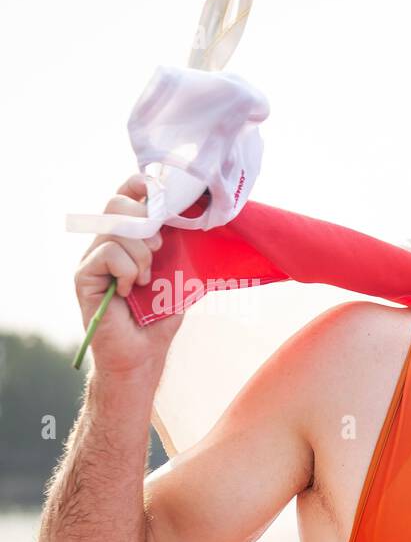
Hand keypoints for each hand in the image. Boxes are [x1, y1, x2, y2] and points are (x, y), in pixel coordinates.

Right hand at [73, 174, 181, 377]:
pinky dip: (128, 270)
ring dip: (142, 255)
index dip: (140, 187)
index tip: (162, 194)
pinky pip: (108, 253)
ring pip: (116, 230)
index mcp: (125, 239)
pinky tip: (129, 290)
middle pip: (117, 204)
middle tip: (158, 250)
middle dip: (145, 223)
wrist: (142, 354)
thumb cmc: (159, 317)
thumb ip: (177, 247)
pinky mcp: (83, 276)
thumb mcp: (176, 275)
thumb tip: (195, 219)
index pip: (125, 197)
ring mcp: (91, 259)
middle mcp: (104, 244)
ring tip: (146, 280)